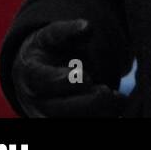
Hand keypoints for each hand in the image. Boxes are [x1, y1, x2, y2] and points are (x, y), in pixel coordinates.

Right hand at [12, 19, 126, 117]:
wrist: (37, 72)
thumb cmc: (49, 49)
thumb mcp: (52, 35)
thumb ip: (68, 30)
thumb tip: (86, 26)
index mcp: (31, 75)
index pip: (43, 82)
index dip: (64, 80)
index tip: (86, 76)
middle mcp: (36, 101)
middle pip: (58, 109)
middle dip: (86, 102)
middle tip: (107, 91)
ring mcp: (48, 116)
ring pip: (72, 121)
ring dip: (97, 113)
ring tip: (119, 99)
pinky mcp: (63, 122)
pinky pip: (83, 123)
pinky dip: (102, 117)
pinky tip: (118, 108)